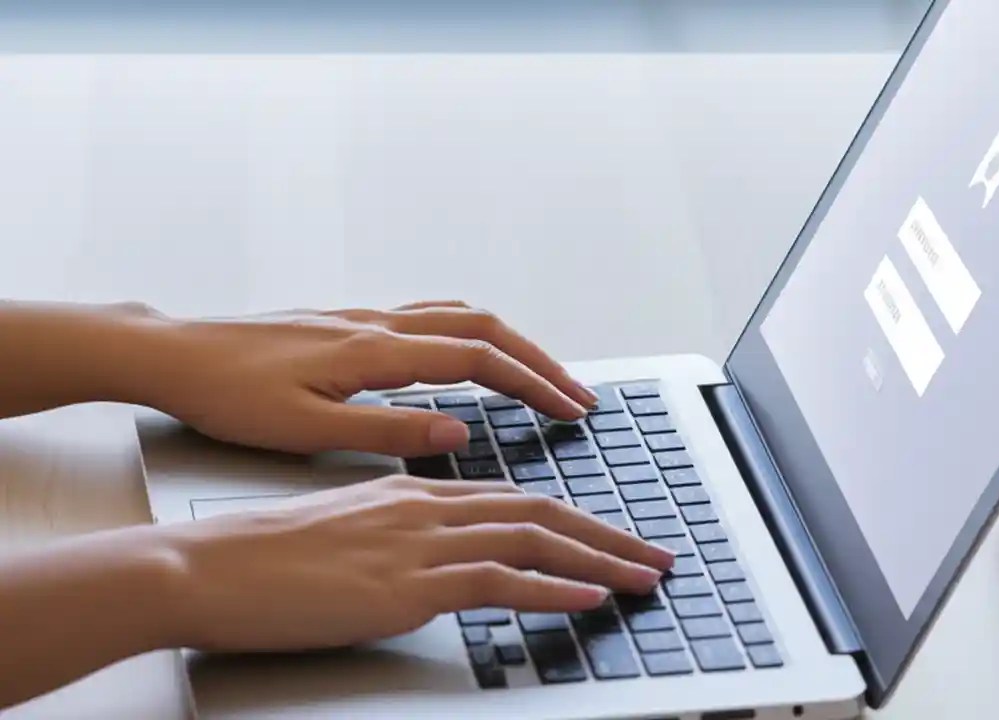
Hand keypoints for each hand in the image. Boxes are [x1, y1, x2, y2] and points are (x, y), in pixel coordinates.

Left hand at [137, 300, 597, 456]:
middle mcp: (378, 325)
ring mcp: (364, 318)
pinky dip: (470, 333)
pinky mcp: (348, 323)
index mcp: (375, 353)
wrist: (172, 353)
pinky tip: (468, 353)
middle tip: (575, 394)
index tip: (570, 410)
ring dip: (509, 343)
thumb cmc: (228, 397)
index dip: (533, 384)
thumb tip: (460, 433)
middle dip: (538, 360)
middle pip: (484, 328)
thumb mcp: (307, 431)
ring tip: (539, 374)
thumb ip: (388, 432)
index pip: (479, 361)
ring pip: (459, 315)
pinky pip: (430, 316)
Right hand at [162, 475, 674, 651]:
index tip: (612, 536)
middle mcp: (429, 506)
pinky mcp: (407, 582)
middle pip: (542, 511)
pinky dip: (553, 588)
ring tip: (646, 577)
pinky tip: (589, 598)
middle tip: (656, 555)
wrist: (208, 565)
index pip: (516, 498)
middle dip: (609, 534)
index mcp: (415, 490)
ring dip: (601, 559)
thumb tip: (438, 545)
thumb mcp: (345, 529)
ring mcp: (420, 541)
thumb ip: (400, 528)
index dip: (574, 517)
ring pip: (534, 539)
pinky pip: (499, 580)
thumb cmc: (265, 554)